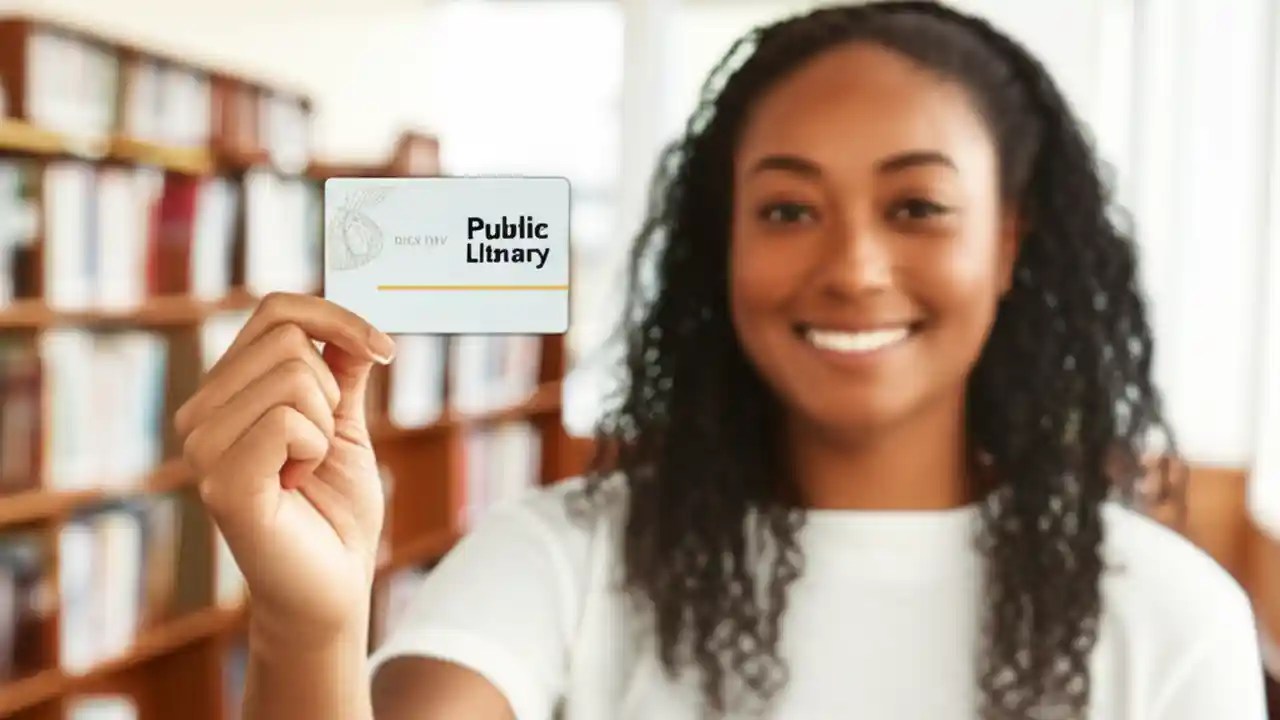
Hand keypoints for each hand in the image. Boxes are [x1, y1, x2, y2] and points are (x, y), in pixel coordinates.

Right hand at [174, 292, 396, 643]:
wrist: (334, 585)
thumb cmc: (336, 511)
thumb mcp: (344, 425)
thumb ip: (341, 370)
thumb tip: (353, 323)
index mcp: (225, 393)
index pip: (276, 310)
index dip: (337, 318)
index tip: (384, 350)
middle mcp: (200, 414)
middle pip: (288, 337)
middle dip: (332, 387)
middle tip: (320, 444)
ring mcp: (202, 448)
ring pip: (293, 375)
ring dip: (323, 424)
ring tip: (304, 469)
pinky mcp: (222, 482)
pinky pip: (288, 420)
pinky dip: (315, 449)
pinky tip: (297, 484)